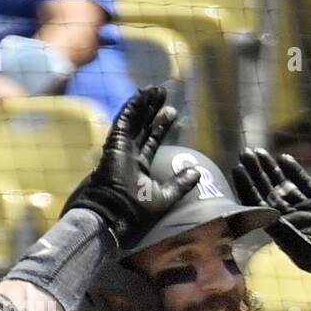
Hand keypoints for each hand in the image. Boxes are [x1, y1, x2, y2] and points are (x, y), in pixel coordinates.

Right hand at [62, 86, 198, 245]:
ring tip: (156, 89)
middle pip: (142, 126)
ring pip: (133, 121)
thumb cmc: (136, 214)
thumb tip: (197, 171)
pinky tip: (141, 95)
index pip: (151, 140)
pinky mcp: (113, 146)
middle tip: (164, 93)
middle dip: (153, 110)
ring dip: (143, 104)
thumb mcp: (165, 198)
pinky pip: (123, 123)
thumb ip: (181, 184)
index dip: (161, 125)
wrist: (114, 221)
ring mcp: (119, 150)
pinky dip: (132, 108)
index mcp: (139, 167)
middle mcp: (129, 156)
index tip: (173, 112)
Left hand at [232, 148, 310, 289]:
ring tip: (258, 152)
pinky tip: (283, 158)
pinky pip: (305, 183)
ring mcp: (308, 209)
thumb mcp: (306, 249)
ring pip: (284, 185)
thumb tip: (264, 216)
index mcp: (283, 231)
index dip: (247, 187)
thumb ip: (286, 232)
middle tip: (244, 153)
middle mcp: (292, 219)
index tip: (238, 169)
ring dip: (270, 169)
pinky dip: (294, 170)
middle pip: (268, 192)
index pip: (259, 205)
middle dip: (256, 173)